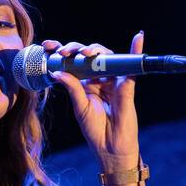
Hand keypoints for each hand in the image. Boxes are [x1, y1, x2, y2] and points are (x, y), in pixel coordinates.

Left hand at [44, 31, 142, 171]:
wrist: (111, 147)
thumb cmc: (95, 129)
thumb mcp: (80, 107)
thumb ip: (72, 87)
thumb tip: (56, 71)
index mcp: (85, 82)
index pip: (74, 62)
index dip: (63, 51)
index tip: (48, 46)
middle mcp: (99, 78)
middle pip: (90, 55)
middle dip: (77, 49)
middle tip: (66, 53)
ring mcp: (113, 80)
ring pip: (106, 57)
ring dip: (97, 49)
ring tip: (87, 52)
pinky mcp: (126, 85)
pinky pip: (132, 66)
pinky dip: (136, 51)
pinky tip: (138, 38)